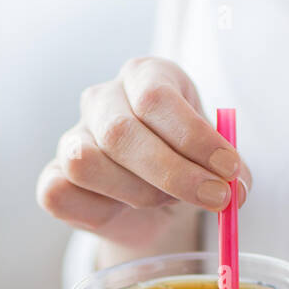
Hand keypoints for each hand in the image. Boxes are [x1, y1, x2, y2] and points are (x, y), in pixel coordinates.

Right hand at [36, 56, 250, 249]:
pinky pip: (60, 192)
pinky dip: (97, 211)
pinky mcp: (52, 176)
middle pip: (121, 132)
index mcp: (145, 76)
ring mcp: (71, 136)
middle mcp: (103, 99)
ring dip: (134, 192)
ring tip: (164, 201)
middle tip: (212, 199)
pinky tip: (123, 212)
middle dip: (173, 174)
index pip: (157, 98)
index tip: (228, 171)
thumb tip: (235, 191)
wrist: (150, 202)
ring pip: (85, 163)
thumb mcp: (214, 160)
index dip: (194, 138)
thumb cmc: (185, 165)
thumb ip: (229, 173)